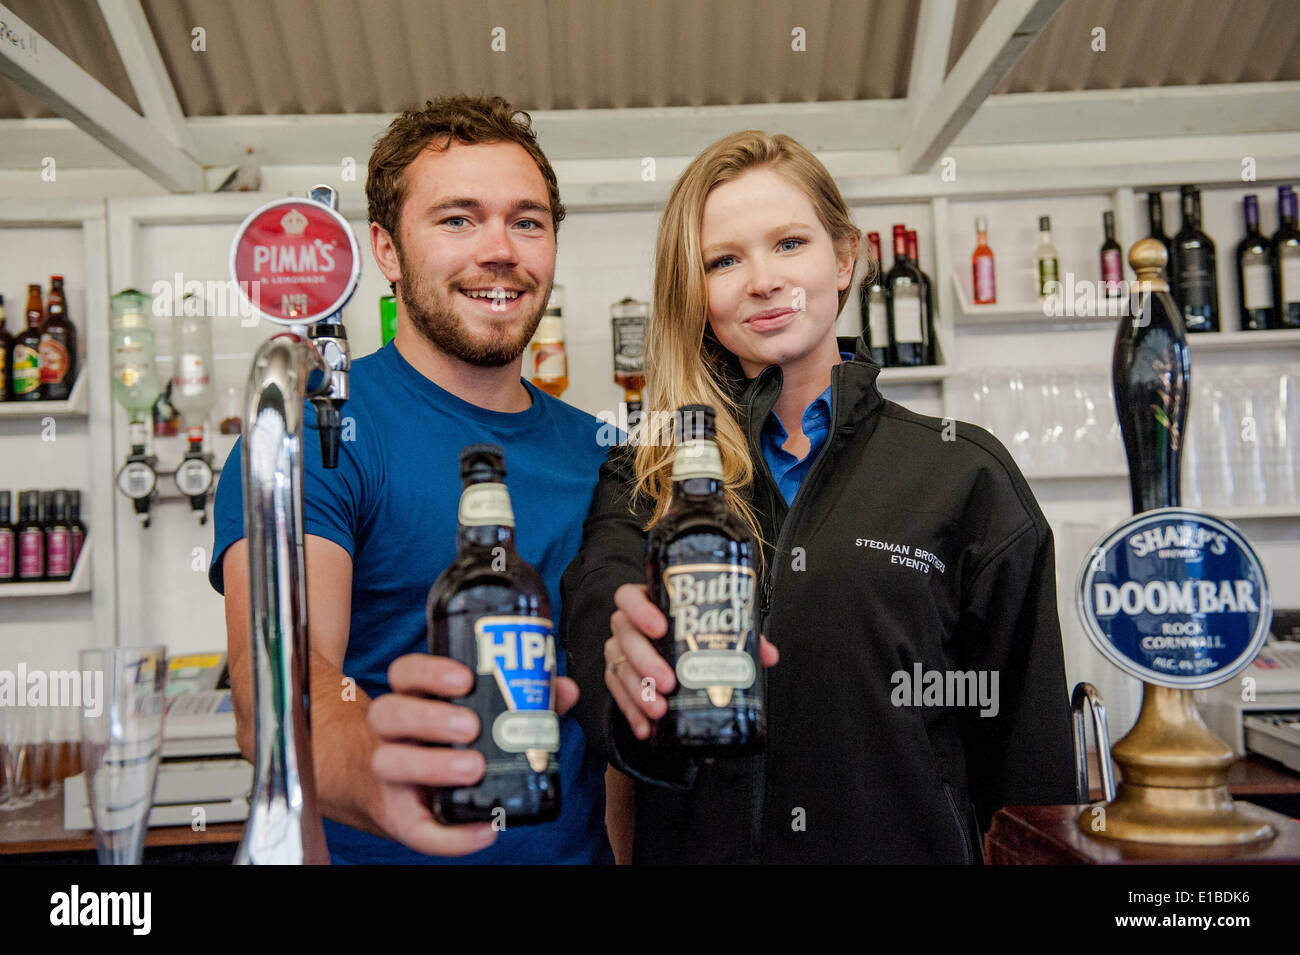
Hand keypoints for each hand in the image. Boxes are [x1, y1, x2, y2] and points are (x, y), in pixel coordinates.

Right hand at [367, 652, 577, 855]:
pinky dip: (452, 837)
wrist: (408, 790)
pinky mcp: (401, 817)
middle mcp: (393, 733)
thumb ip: (523, 699)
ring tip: (473, 767)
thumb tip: (565, 690)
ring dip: (431, 765)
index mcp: (412, 698)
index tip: (464, 678)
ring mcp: (390, 774)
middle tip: (470, 726)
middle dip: (430, 717)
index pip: (405, 673)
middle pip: (389, 713)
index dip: (428, 672)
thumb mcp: (479, 713)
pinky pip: (416, 830)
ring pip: (387, 762)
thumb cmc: (451, 742)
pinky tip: (486, 831)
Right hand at [605, 583, 777, 741]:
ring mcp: (618, 652)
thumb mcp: (709, 630)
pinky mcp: (616, 679)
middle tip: (667, 681)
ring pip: (619, 668)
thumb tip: (768, 655)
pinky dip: (632, 714)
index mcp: (647, 603)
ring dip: (638, 692)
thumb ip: (737, 636)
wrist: (664, 655)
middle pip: (624, 635)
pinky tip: (647, 729)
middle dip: (645, 660)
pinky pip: (618, 696)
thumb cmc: (686, 634)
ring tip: (659, 709)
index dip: (640, 610)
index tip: (660, 627)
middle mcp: (627, 626)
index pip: (629, 597)